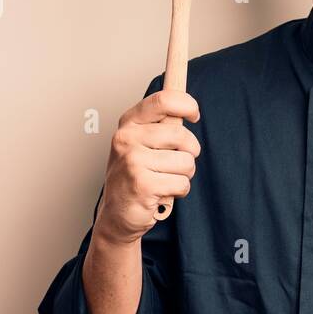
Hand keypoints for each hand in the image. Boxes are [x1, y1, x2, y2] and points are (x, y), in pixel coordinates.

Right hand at [93, 88, 200, 244]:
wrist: (117, 213)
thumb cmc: (135, 175)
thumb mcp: (141, 143)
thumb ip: (161, 125)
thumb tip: (188, 109)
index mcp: (129, 123)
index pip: (163, 100)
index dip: (187, 104)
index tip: (194, 115)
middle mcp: (127, 139)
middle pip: (181, 135)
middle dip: (190, 152)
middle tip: (178, 162)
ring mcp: (132, 161)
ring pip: (186, 162)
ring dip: (184, 175)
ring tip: (165, 179)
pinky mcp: (142, 184)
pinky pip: (182, 183)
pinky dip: (179, 191)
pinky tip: (162, 192)